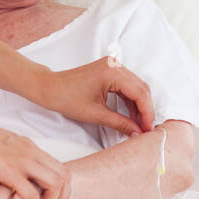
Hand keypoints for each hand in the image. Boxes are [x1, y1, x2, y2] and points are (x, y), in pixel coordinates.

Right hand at [0, 109, 71, 198]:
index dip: (61, 186)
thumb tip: (10, 165)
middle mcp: (30, 152)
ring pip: (55, 184)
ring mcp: (21, 160)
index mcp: (28, 146)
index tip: (50, 198)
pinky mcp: (8, 171)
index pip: (60, 166)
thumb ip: (10, 155)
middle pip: (64, 175)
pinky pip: (31, 194)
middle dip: (62, 196)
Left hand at [33, 59, 154, 136]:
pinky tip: (131, 115)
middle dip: (146, 109)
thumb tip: (137, 133)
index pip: (140, 93)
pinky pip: (126, 85)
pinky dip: (130, 100)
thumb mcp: (96, 114)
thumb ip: (120, 123)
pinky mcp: (108, 71)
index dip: (147, 113)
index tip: (149, 129)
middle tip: (146, 128)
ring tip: (140, 124)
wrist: (49, 88)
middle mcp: (115, 65)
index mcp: (112, 72)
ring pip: (136, 87)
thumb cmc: (67, 98)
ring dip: (139, 105)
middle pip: (141, 88)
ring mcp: (112, 66)